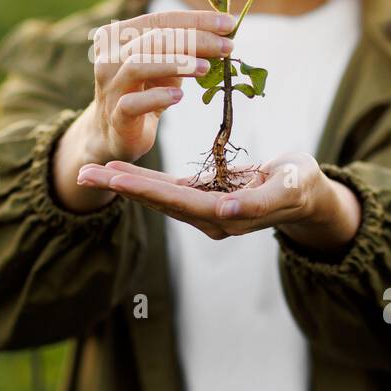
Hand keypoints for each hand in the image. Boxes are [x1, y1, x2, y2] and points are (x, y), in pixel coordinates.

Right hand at [52, 9, 236, 212]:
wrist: (117, 132)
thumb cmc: (145, 89)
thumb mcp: (165, 63)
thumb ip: (186, 47)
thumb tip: (226, 32)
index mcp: (117, 36)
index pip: (159, 20)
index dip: (196, 20)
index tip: (229, 24)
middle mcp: (107, 58)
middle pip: (151, 39)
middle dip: (194, 39)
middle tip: (227, 47)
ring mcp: (109, 88)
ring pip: (137, 65)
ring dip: (175, 63)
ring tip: (206, 68)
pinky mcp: (115, 117)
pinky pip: (132, 103)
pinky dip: (157, 97)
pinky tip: (178, 96)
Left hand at [76, 151, 360, 252]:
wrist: (307, 195)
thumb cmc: (302, 186)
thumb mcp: (289, 188)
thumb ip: (259, 202)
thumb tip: (227, 213)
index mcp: (226, 216)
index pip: (177, 201)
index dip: (146, 189)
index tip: (115, 178)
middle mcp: (208, 218)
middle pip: (157, 201)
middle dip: (120, 187)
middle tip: (83, 174)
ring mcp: (204, 211)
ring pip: (156, 197)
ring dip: (123, 184)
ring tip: (90, 171)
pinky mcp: (203, 198)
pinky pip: (166, 190)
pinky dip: (141, 181)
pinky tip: (119, 173)